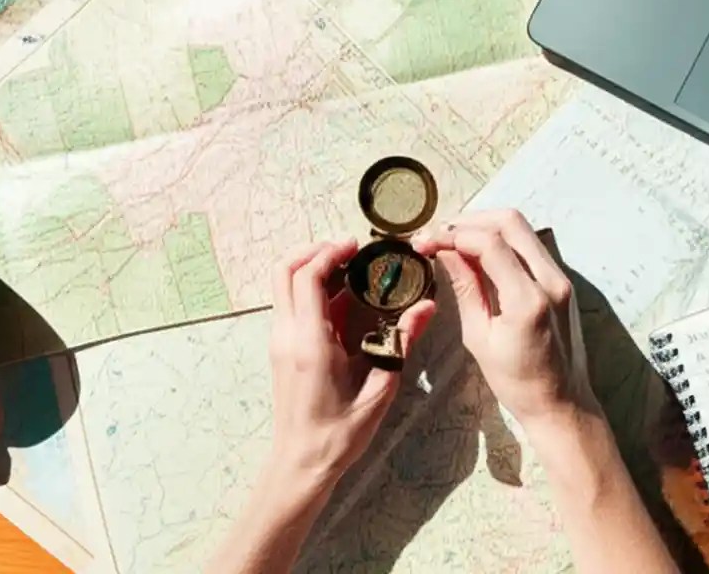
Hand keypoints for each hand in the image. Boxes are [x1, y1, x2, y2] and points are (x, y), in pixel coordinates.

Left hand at [268, 239, 436, 483]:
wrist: (302, 462)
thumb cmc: (340, 433)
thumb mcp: (380, 387)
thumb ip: (402, 342)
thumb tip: (427, 307)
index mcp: (309, 342)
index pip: (307, 277)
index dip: (330, 253)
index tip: (356, 245)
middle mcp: (288, 336)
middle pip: (285, 270)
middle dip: (314, 251)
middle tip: (348, 251)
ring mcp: (280, 342)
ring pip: (284, 286)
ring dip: (312, 269)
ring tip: (350, 271)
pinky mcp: (283, 349)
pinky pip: (291, 305)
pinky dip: (311, 291)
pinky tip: (344, 301)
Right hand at [414, 210, 588, 425]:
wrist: (562, 404)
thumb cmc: (517, 383)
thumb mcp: (479, 338)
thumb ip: (465, 288)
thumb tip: (446, 252)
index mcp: (529, 300)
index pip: (489, 243)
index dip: (453, 235)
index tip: (426, 241)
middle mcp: (552, 281)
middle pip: (510, 222)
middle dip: (470, 220)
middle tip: (439, 234)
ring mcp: (562, 279)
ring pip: (523, 229)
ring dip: (487, 227)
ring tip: (455, 240)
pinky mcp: (563, 282)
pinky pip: (531, 246)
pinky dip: (503, 241)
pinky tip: (479, 253)